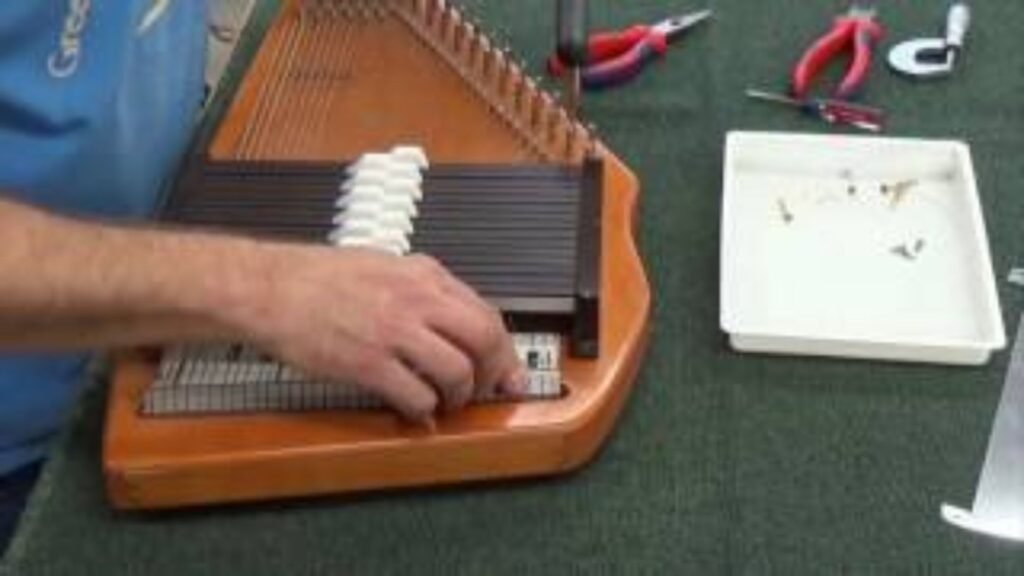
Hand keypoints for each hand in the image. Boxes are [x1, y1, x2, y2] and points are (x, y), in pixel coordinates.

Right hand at [233, 245, 526, 422]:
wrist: (266, 287)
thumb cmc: (316, 277)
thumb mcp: (383, 265)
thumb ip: (422, 290)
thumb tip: (454, 322)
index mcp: (423, 274)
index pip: (485, 311)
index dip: (503, 348)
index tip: (509, 369)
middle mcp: (416, 298)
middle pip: (484, 339)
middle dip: (494, 372)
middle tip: (488, 391)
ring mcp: (393, 331)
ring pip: (457, 371)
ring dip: (458, 396)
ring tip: (445, 402)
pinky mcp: (368, 363)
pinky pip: (416, 396)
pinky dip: (423, 412)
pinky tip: (416, 413)